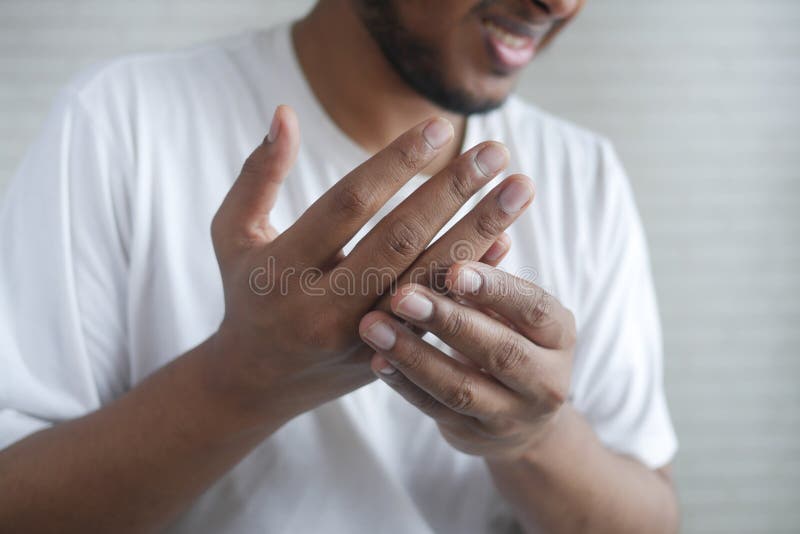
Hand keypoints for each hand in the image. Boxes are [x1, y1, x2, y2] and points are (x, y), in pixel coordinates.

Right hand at [209, 105, 534, 421]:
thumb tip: (285, 113)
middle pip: (401, 241)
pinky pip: (440, 313)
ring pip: (430, 280)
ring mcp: (362, 338)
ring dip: (481, 231)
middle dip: (453, 192)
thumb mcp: (233, 233)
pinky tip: (505, 240)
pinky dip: (473, 278)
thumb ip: (258, 175)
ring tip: (519, 189)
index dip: (395, 164)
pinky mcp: (390, 356)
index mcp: (283, 269)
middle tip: (497, 151)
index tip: (440, 127)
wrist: (257, 381)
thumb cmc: (247, 292)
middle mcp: (325, 308)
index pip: (349, 206)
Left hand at [358, 261, 575, 460]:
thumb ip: (494, 276)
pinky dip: (404, 384)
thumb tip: (488, 228)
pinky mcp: (474, 437)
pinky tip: (375, 359)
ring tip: (372, 325)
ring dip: (414, 355)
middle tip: (402, 295)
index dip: (495, 290)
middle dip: (448, 322)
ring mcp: (511, 415)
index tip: (454, 268)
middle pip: (499, 351)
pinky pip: (435, 411)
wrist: (523, 422)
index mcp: (559, 335)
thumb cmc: (512, 340)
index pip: (534, 309)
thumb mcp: (514, 311)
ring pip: (462, 387)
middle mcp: (546, 379)